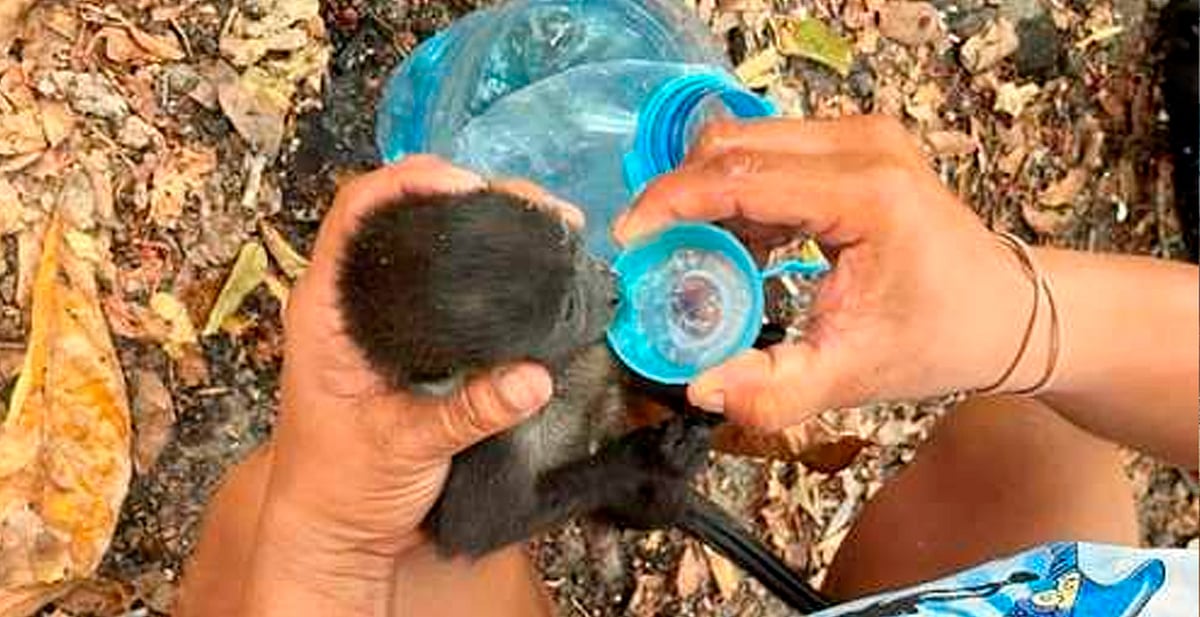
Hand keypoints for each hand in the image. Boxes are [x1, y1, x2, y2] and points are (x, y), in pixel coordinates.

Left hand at [243, 156, 579, 613]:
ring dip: (486, 230)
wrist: (336, 535)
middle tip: (532, 206)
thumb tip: (535, 377)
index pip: (358, 212)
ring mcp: (385, 319)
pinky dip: (491, 272)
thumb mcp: (404, 448)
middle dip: (469, 198)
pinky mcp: (416, 343)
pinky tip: (533, 271)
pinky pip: (452, 288)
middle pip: (406, 218)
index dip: (409, 183)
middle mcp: (353, 301)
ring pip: (433, 248)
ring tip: (545, 227)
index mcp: (325, 310)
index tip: (469, 184)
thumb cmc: (343, 488)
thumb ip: (469, 412)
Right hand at [614, 116, 1030, 429]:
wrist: (1009, 311)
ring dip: (707, 193)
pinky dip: (738, 194)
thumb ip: (774, 391)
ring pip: (746, 142)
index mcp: (865, 194)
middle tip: (653, 253)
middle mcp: (863, 145)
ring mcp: (860, 136)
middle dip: (679, 194)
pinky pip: (771, 153)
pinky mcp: (855, 144)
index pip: (740, 177)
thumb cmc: (942, 339)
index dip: (671, 203)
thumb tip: (701, 390)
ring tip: (696, 256)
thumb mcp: (854, 375)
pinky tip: (740, 246)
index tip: (628, 238)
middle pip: (733, 144)